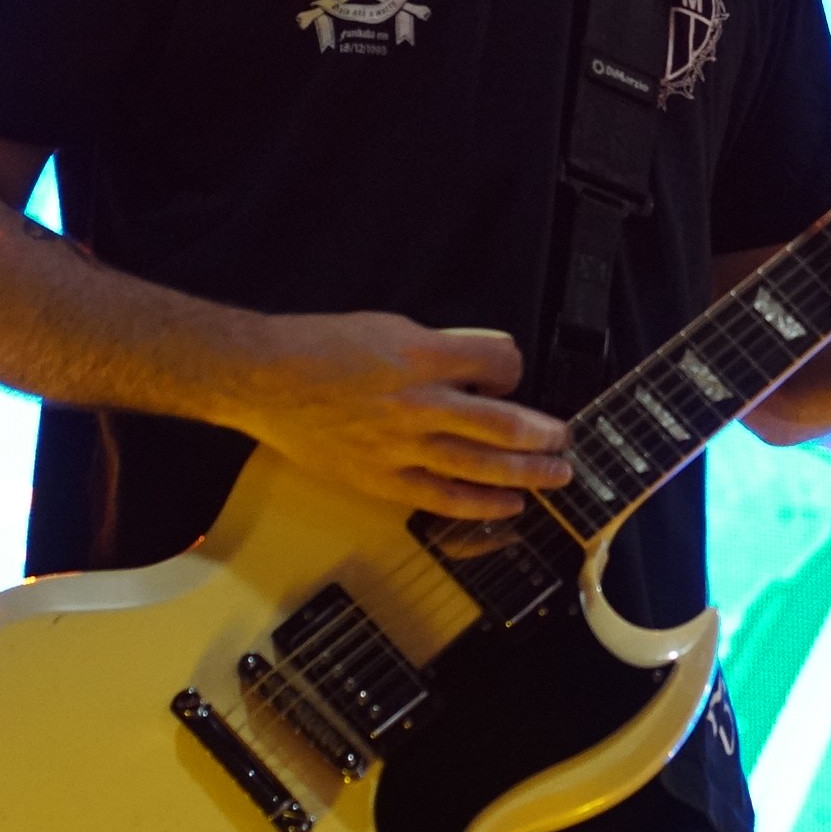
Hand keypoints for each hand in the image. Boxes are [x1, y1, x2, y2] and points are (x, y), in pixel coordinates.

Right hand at [213, 313, 570, 519]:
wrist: (266, 378)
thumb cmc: (324, 346)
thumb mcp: (390, 326)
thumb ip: (440, 346)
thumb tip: (482, 364)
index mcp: (422, 356)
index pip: (498, 364)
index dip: (513, 369)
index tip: (511, 376)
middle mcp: (418, 403)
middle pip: (502, 424)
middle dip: (543, 434)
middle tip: (565, 440)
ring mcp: (400, 446)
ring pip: (480, 466)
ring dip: (527, 472)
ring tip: (556, 474)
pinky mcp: (380, 478)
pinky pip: (441, 498)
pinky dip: (480, 504)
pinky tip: (508, 505)